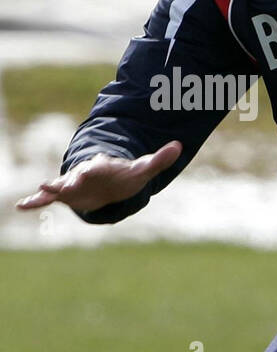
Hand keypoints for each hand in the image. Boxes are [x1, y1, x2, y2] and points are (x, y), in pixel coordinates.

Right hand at [15, 141, 182, 213]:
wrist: (110, 180)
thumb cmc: (126, 175)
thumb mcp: (143, 169)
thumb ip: (159, 159)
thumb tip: (180, 145)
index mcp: (102, 166)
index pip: (97, 166)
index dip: (93, 169)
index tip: (87, 170)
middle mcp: (84, 174)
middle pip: (74, 177)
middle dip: (67, 180)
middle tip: (51, 183)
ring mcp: (73, 184)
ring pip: (58, 187)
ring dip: (48, 190)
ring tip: (37, 191)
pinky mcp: (66, 195)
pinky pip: (47, 197)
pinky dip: (34, 200)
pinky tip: (20, 205)